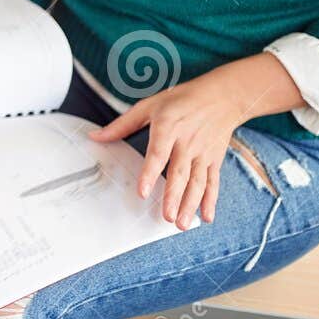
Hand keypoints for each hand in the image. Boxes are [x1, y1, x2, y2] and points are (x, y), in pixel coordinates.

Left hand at [90, 58, 283, 228]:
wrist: (222, 95)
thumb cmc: (182, 99)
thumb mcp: (150, 105)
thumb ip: (122, 125)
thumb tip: (95, 137)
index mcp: (168, 127)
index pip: (158, 153)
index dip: (150, 173)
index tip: (142, 191)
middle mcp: (187, 142)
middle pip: (180, 173)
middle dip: (173, 197)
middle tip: (167, 217)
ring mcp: (203, 152)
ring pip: (197, 182)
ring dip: (191, 204)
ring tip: (182, 224)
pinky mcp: (215, 159)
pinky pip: (213, 182)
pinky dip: (210, 200)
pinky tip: (206, 217)